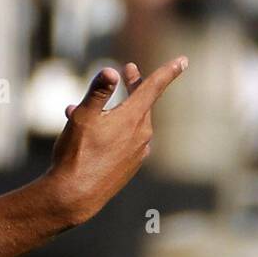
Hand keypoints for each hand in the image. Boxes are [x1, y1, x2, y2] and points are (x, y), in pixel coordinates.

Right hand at [41, 56, 187, 226]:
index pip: (154, 88)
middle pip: (142, 103)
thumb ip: (97, 92)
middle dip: (135, 86)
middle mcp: (141, 135)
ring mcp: (137, 152)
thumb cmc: (77, 154)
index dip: (168, 71)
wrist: (75, 195)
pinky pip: (125, 141)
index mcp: (133, 119)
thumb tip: (110, 71)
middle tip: (128, 72)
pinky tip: (92, 136)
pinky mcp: (129, 166)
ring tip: (84, 109)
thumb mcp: (82, 117)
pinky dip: (112, 131)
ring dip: (114, 111)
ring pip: (130, 123)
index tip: (182, 61)